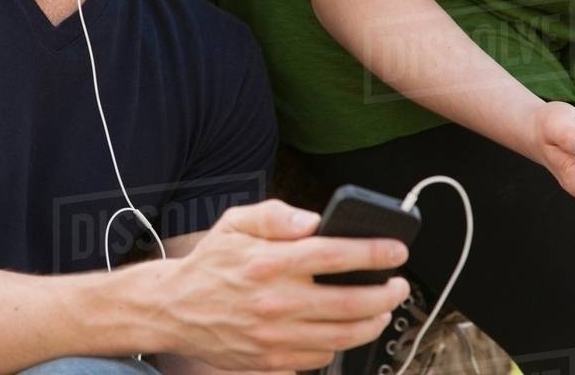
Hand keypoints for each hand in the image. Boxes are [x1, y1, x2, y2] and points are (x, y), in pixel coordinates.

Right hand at [156, 199, 409, 371]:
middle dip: (386, 292)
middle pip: (351, 301)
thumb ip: (276, 214)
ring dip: (373, 322)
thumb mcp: (235, 223)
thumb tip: (313, 219)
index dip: (374, 252)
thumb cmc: (210, 265)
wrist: (175, 309)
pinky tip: (345, 328)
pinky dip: (341, 343)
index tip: (396, 250)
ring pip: (344, 335)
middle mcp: (277, 300)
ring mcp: (277, 335)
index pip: (336, 254)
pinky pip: (322, 357)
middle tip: (399, 284)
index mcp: (271, 262)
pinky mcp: (273, 360)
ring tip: (382, 308)